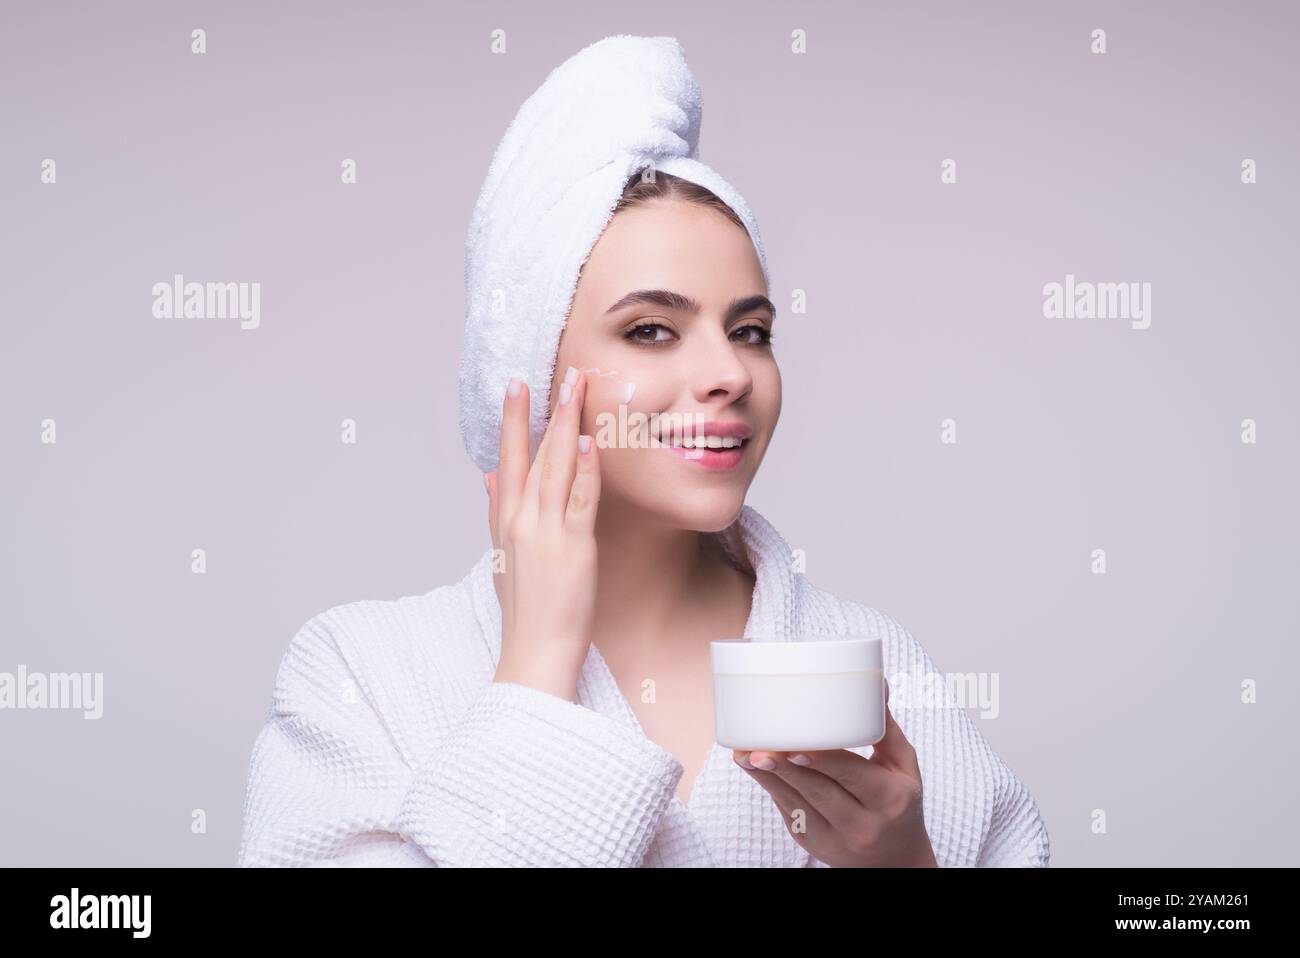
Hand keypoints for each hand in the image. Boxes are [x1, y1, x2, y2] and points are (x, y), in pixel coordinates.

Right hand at [485, 367, 601, 702]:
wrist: (534, 652)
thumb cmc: (525, 610)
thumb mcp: (502, 556)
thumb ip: (497, 511)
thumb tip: (489, 475)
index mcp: (505, 522)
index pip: (507, 460)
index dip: (512, 421)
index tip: (515, 387)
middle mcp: (522, 521)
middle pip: (532, 455)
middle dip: (543, 410)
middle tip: (554, 373)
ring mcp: (546, 532)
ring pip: (555, 467)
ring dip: (566, 425)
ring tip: (576, 389)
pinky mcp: (572, 547)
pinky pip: (580, 500)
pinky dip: (584, 470)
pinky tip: (588, 442)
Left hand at [733, 678, 937, 866]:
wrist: (895, 859)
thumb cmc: (899, 803)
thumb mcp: (902, 767)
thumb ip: (883, 727)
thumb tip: (878, 682)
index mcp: (888, 799)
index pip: (851, 776)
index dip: (822, 762)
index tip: (796, 748)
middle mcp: (861, 823)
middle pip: (817, 791)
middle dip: (785, 769)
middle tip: (759, 749)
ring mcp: (832, 837)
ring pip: (794, 803)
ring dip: (767, 777)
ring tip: (744, 754)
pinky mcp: (810, 841)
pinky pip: (786, 809)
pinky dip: (769, 786)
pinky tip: (752, 766)